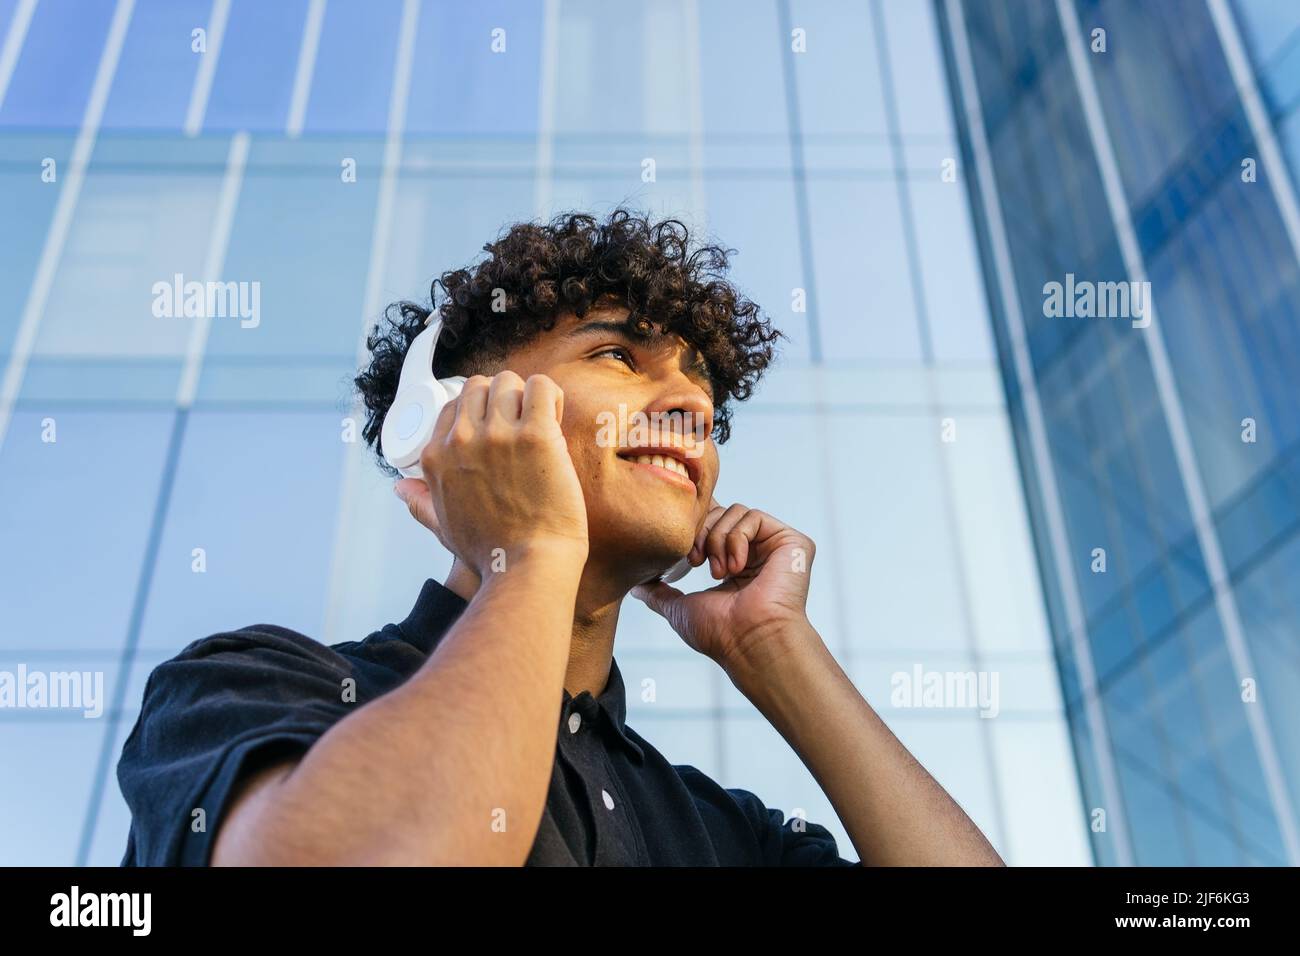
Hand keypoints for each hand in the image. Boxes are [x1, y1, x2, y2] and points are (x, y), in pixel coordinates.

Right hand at [393, 372, 588, 576]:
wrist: (526, 566)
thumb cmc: (491, 551)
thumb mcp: (443, 526)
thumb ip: (420, 502)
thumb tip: (400, 487)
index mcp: (437, 456)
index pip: (454, 405)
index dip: (481, 412)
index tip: (500, 431)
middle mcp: (462, 440)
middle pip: (480, 386)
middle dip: (503, 399)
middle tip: (522, 424)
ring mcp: (498, 435)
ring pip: (509, 381)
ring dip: (527, 397)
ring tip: (541, 422)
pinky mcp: (535, 435)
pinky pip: (542, 387)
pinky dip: (551, 396)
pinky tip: (555, 417)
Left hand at [631, 500, 815, 674]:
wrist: (749, 641)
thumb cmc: (719, 634)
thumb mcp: (679, 609)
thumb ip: (658, 593)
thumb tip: (637, 585)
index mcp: (734, 564)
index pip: (712, 525)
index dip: (694, 524)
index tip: (680, 546)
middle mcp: (757, 553)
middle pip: (719, 512)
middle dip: (699, 533)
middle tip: (695, 562)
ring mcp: (775, 547)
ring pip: (735, 511)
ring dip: (717, 540)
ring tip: (720, 572)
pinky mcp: (793, 543)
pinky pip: (753, 517)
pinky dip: (737, 538)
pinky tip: (737, 568)